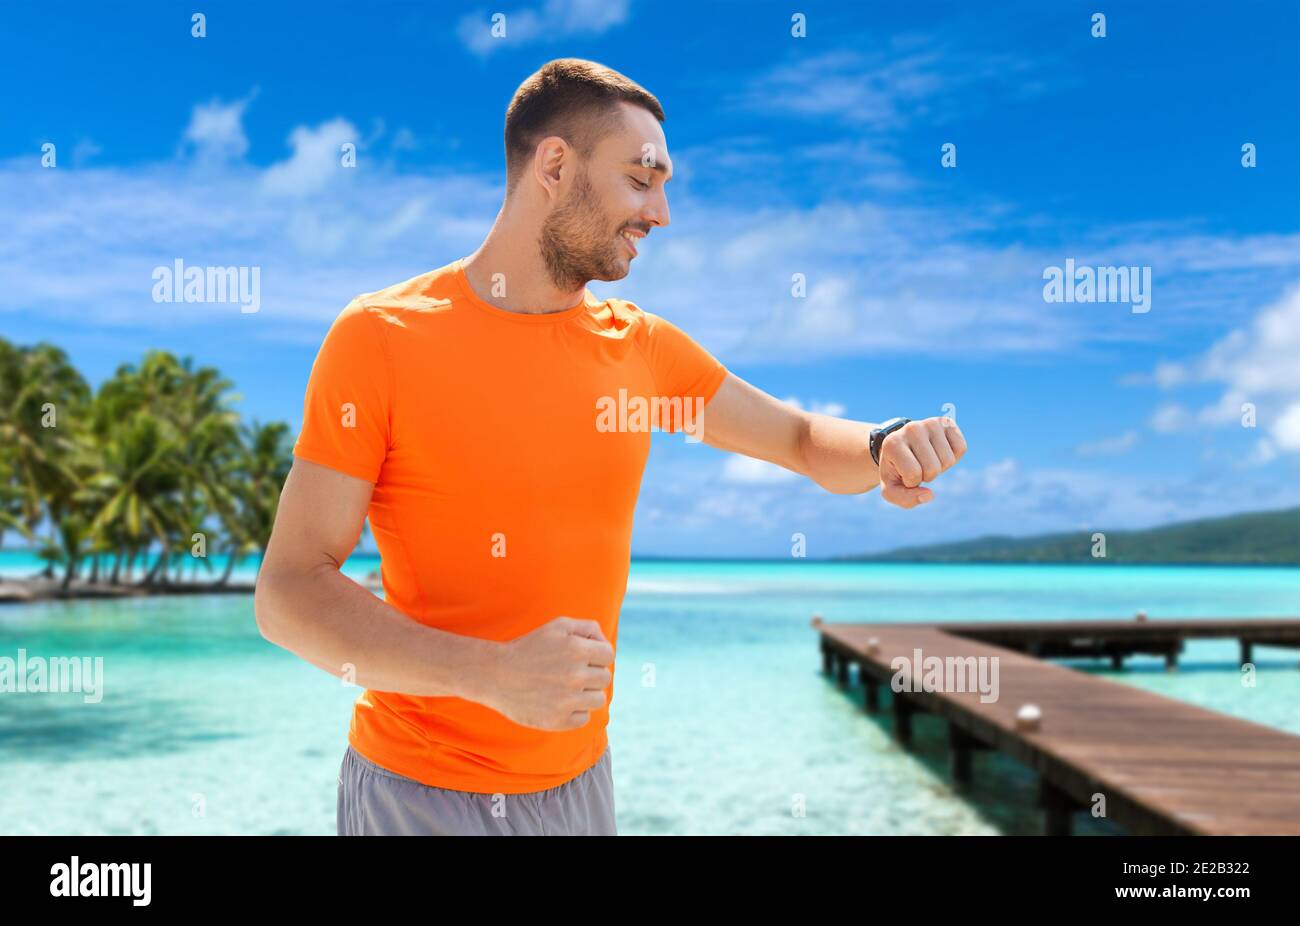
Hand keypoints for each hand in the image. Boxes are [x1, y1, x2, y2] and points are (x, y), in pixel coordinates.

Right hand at [481, 616, 613, 730]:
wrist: (495, 674)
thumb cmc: (529, 647)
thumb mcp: (557, 626)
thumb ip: (587, 627)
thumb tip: (604, 642)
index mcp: (577, 649)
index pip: (608, 655)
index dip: (597, 655)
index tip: (584, 659)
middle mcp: (575, 675)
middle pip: (604, 678)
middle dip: (591, 675)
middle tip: (571, 673)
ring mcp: (567, 700)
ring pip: (598, 700)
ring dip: (586, 695)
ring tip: (567, 689)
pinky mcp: (558, 721)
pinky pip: (583, 718)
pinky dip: (574, 712)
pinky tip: (558, 702)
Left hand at [878, 417, 966, 508]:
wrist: (900, 446)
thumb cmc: (896, 470)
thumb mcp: (891, 489)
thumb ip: (905, 499)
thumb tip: (929, 495)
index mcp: (893, 443)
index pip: (913, 474)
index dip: (911, 482)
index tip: (903, 473)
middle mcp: (911, 428)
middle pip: (933, 468)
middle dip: (927, 475)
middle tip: (917, 466)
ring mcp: (930, 423)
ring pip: (948, 461)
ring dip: (940, 467)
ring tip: (926, 459)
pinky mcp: (946, 422)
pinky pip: (961, 448)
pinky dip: (954, 457)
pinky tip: (939, 452)